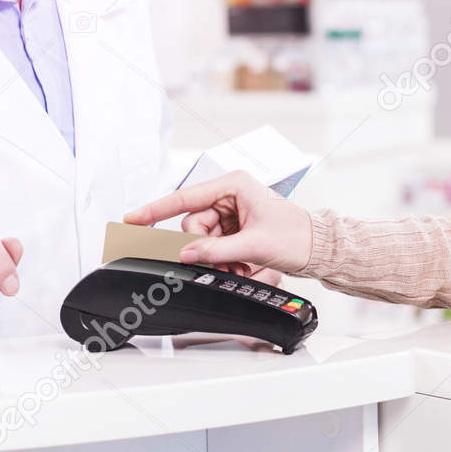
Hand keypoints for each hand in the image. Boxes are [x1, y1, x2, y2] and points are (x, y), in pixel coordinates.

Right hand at [122, 171, 311, 280]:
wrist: (318, 248)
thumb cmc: (296, 236)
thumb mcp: (254, 245)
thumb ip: (216, 250)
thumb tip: (186, 253)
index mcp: (234, 185)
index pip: (185, 198)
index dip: (155, 210)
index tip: (132, 219)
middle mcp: (230, 195)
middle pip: (193, 224)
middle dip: (203, 247)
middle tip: (223, 262)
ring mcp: (231, 212)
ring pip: (201, 238)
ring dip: (215, 257)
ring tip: (239, 266)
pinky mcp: (234, 228)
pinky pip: (213, 246)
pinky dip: (223, 259)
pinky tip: (240, 265)